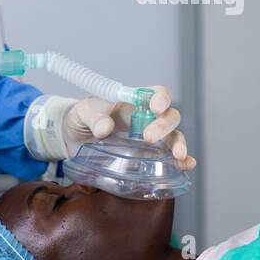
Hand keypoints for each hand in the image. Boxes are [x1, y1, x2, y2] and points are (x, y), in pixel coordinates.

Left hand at [63, 86, 195, 169]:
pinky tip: (187, 165)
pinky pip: (169, 158)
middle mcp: (146, 119)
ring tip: (177, 155)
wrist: (73, 140)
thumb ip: (93, 116)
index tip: (155, 107)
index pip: (156, 94)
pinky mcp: (147, 157)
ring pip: (174, 136)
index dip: (161, 98)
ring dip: (178, 144)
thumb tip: (105, 128)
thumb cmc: (81, 118)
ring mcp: (149, 139)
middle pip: (169, 116)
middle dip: (164, 125)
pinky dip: (181, 161)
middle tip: (148, 138)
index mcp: (134, 102)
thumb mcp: (81, 112)